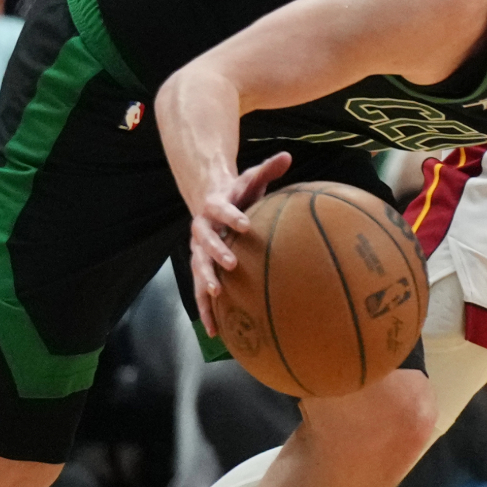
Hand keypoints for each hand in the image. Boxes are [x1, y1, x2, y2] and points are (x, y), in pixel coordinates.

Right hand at [191, 151, 291, 334]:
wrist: (210, 201)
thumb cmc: (238, 193)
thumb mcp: (251, 178)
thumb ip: (267, 169)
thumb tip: (288, 155)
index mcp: (214, 207)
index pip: (221, 210)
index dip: (231, 216)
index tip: (244, 224)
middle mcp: (201, 229)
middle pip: (205, 242)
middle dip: (216, 253)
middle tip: (231, 264)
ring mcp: (198, 251)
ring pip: (198, 269)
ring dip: (205, 283)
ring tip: (216, 297)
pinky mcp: (200, 269)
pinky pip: (200, 292)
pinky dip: (205, 311)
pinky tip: (214, 331)